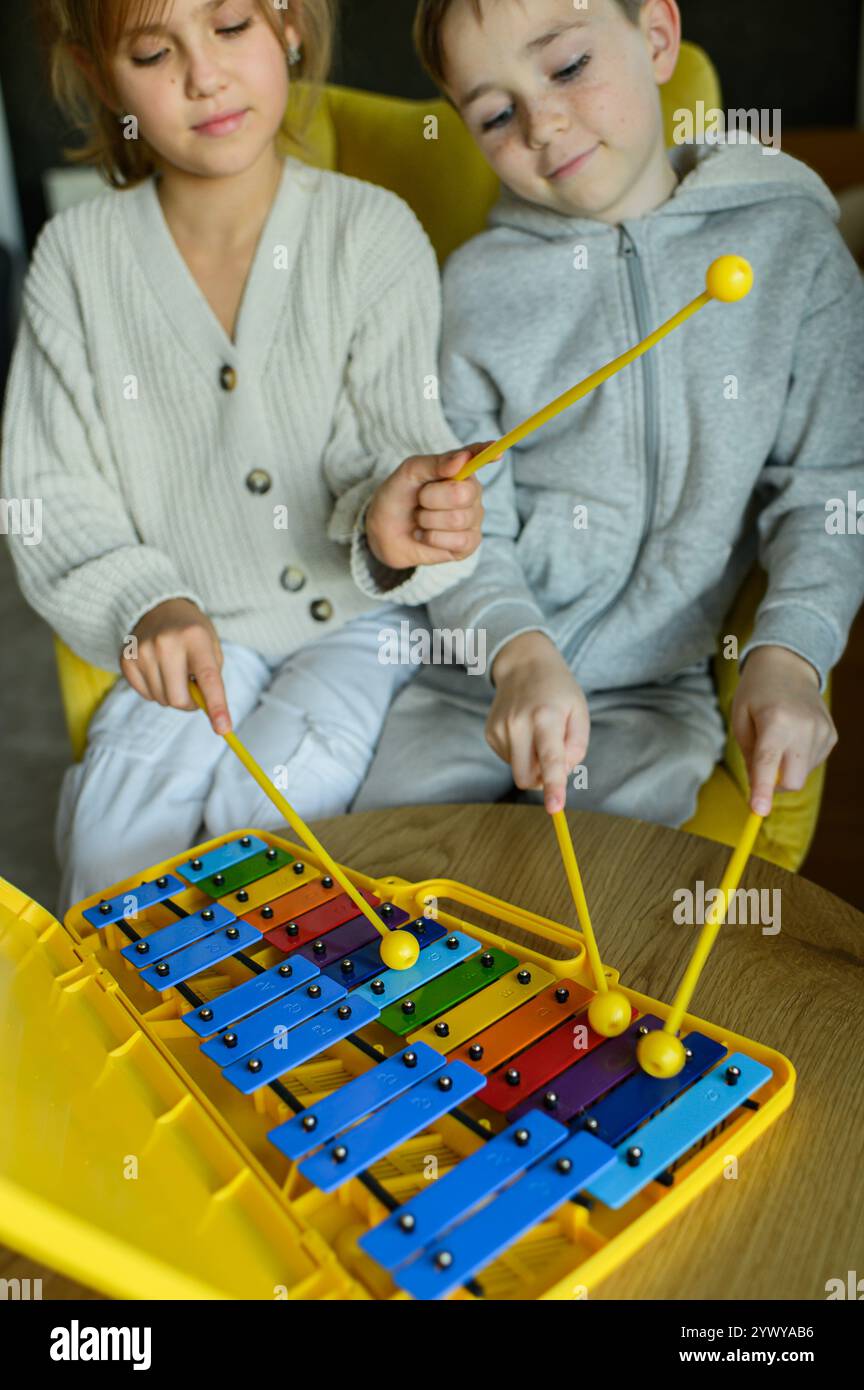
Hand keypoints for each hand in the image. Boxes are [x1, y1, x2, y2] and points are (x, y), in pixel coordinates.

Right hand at [121, 598, 231, 734]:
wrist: (158, 609)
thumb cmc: (192, 634)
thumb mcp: (211, 647)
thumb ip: (211, 679)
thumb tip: (206, 712)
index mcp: (194, 637)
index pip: (207, 678)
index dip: (216, 705)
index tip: (223, 728)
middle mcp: (165, 642)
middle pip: (178, 698)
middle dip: (189, 704)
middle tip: (194, 692)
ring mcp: (142, 651)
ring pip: (161, 700)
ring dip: (172, 695)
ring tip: (174, 673)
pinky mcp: (125, 660)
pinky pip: (145, 695)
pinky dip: (156, 691)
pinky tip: (158, 671)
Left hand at [364, 443, 492, 569]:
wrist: (383, 530)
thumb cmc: (399, 496)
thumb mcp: (409, 473)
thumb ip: (435, 464)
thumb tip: (463, 459)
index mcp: (461, 471)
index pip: (480, 457)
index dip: (489, 453)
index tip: (497, 451)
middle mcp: (472, 493)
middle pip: (462, 494)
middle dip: (431, 499)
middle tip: (420, 501)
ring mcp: (473, 519)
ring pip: (456, 520)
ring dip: (428, 520)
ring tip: (420, 519)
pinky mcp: (469, 544)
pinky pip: (458, 541)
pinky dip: (433, 538)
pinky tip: (425, 535)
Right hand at [487, 632, 589, 812]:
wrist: (523, 664)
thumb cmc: (558, 691)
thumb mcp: (579, 712)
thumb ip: (577, 747)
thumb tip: (560, 774)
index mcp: (546, 717)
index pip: (550, 759)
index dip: (554, 786)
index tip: (555, 809)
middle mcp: (518, 723)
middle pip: (527, 777)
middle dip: (542, 780)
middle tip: (554, 758)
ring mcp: (500, 728)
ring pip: (518, 770)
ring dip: (533, 762)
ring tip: (538, 732)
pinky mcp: (490, 733)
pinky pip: (509, 759)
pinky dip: (521, 753)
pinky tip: (525, 731)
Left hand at [731, 644, 836, 815]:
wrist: (788, 666)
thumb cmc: (756, 693)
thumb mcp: (741, 721)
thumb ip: (750, 758)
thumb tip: (760, 791)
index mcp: (776, 721)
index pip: (769, 763)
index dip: (763, 790)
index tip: (758, 811)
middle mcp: (804, 727)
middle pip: (792, 781)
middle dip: (775, 784)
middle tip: (761, 766)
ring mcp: (823, 732)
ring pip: (802, 775)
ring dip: (786, 769)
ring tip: (778, 738)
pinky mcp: (831, 736)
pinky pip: (811, 764)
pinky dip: (798, 759)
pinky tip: (792, 736)